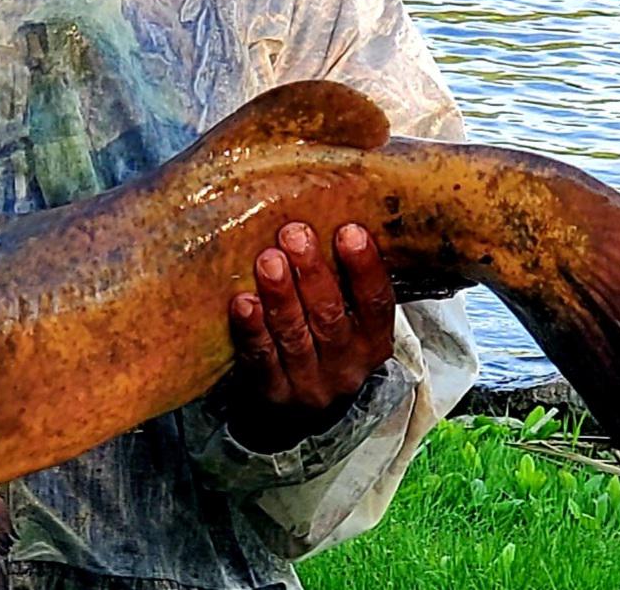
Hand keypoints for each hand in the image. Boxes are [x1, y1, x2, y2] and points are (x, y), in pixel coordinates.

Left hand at [225, 222, 394, 452]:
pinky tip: (242, 302)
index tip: (349, 230)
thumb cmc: (322, 341)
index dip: (365, 268)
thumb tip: (331, 207)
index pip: (377, 304)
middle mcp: (347, 366)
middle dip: (313, 274)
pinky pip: (261, 359)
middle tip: (295, 234)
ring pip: (295, 337)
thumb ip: (343, 280)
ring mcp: (309, 384)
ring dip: (281, 297)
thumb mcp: (348, 320)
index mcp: (374, 342)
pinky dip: (252, 330)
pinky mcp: (272, 394)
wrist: (297, 412)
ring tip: (268, 260)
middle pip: (331, 318)